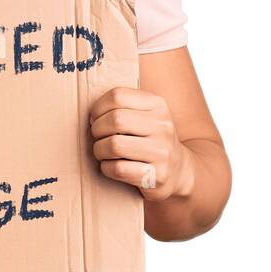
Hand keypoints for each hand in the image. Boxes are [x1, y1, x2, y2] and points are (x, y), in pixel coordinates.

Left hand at [89, 86, 194, 201]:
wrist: (179, 171)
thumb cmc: (151, 140)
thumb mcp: (146, 115)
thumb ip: (123, 106)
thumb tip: (91, 112)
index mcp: (158, 105)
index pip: (118, 96)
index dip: (98, 108)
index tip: (95, 118)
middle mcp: (163, 126)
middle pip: (115, 119)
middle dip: (97, 129)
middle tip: (97, 137)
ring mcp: (162, 152)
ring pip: (114, 145)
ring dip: (99, 150)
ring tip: (102, 152)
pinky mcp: (157, 176)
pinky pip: (118, 169)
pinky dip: (106, 168)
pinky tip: (110, 166)